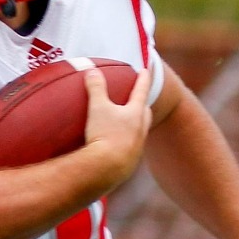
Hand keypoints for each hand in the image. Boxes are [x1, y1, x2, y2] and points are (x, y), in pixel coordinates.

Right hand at [81, 65, 152, 191]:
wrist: (107, 168)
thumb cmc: (104, 134)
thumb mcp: (97, 107)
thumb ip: (96, 88)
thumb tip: (92, 71)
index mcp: (135, 113)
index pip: (141, 91)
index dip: (143, 79)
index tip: (146, 70)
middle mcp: (140, 129)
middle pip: (146, 113)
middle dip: (143, 104)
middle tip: (139, 99)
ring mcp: (137, 147)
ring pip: (140, 131)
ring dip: (136, 124)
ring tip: (127, 122)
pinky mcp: (130, 162)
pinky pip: (131, 147)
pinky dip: (127, 141)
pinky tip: (117, 144)